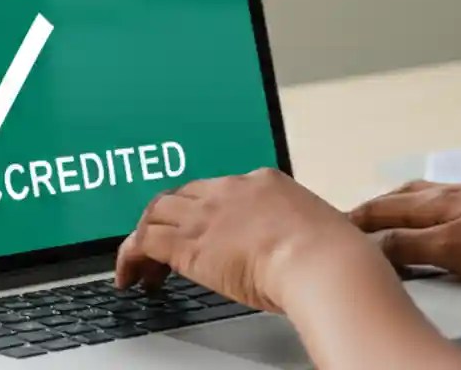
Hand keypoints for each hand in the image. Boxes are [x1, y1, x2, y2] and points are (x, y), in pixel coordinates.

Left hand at [115, 168, 383, 312]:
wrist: (321, 261)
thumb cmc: (331, 254)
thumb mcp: (317, 230)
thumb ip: (299, 232)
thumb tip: (301, 249)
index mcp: (264, 182)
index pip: (218, 190)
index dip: (203, 211)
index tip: (202, 231)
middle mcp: (230, 190)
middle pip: (181, 195)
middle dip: (168, 219)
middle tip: (162, 247)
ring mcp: (206, 213)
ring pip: (156, 213)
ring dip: (144, 238)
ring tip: (141, 267)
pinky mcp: (188, 243)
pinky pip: (143, 242)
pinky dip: (130, 258)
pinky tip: (130, 278)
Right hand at [349, 181, 460, 281]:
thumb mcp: (451, 249)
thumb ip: (411, 244)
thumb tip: (375, 241)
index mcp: (437, 200)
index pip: (385, 207)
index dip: (358, 217)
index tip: (336, 224)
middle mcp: (452, 191)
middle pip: (402, 196)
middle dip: (375, 206)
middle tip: (353, 220)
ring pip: (424, 195)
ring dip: (399, 204)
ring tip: (386, 215)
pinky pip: (445, 201)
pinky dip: (425, 208)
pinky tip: (434, 219)